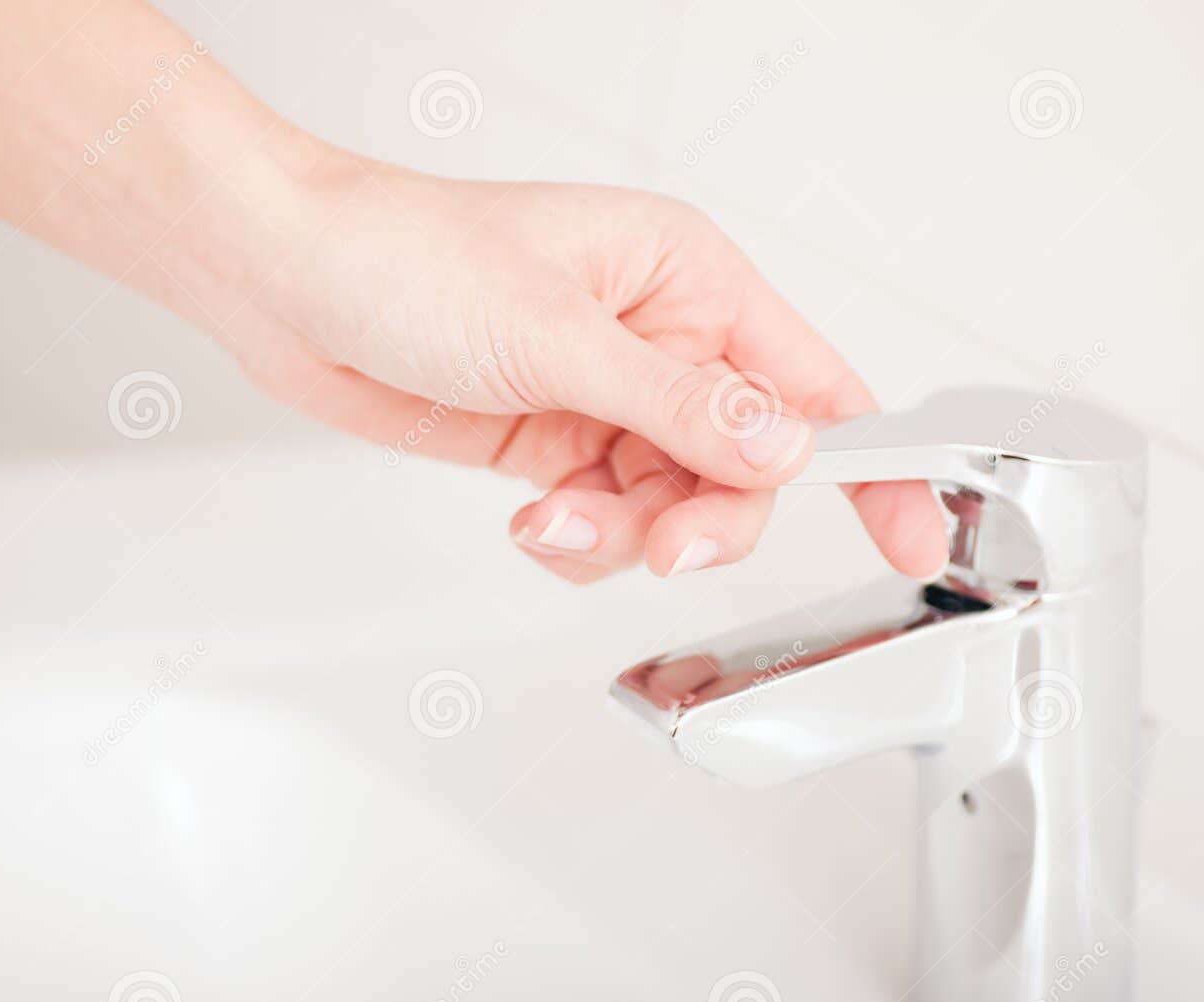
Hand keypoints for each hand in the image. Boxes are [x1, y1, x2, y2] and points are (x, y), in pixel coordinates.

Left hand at [230, 157, 948, 583]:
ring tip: (555, 517)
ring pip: (671, 509)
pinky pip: (607, 524)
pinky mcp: (557, 446)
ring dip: (621, 535)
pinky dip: (578, 541)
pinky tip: (533, 521)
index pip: (817, 384)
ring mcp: (608, 401)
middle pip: (743, 471)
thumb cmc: (406, 257)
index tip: (915, 539)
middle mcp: (661, 343)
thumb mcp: (557, 336)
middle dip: (705, 519)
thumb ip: (679, 408)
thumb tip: (785, 449)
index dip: (875, 466)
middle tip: (662, 542)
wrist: (289, 285)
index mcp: (689, 283)